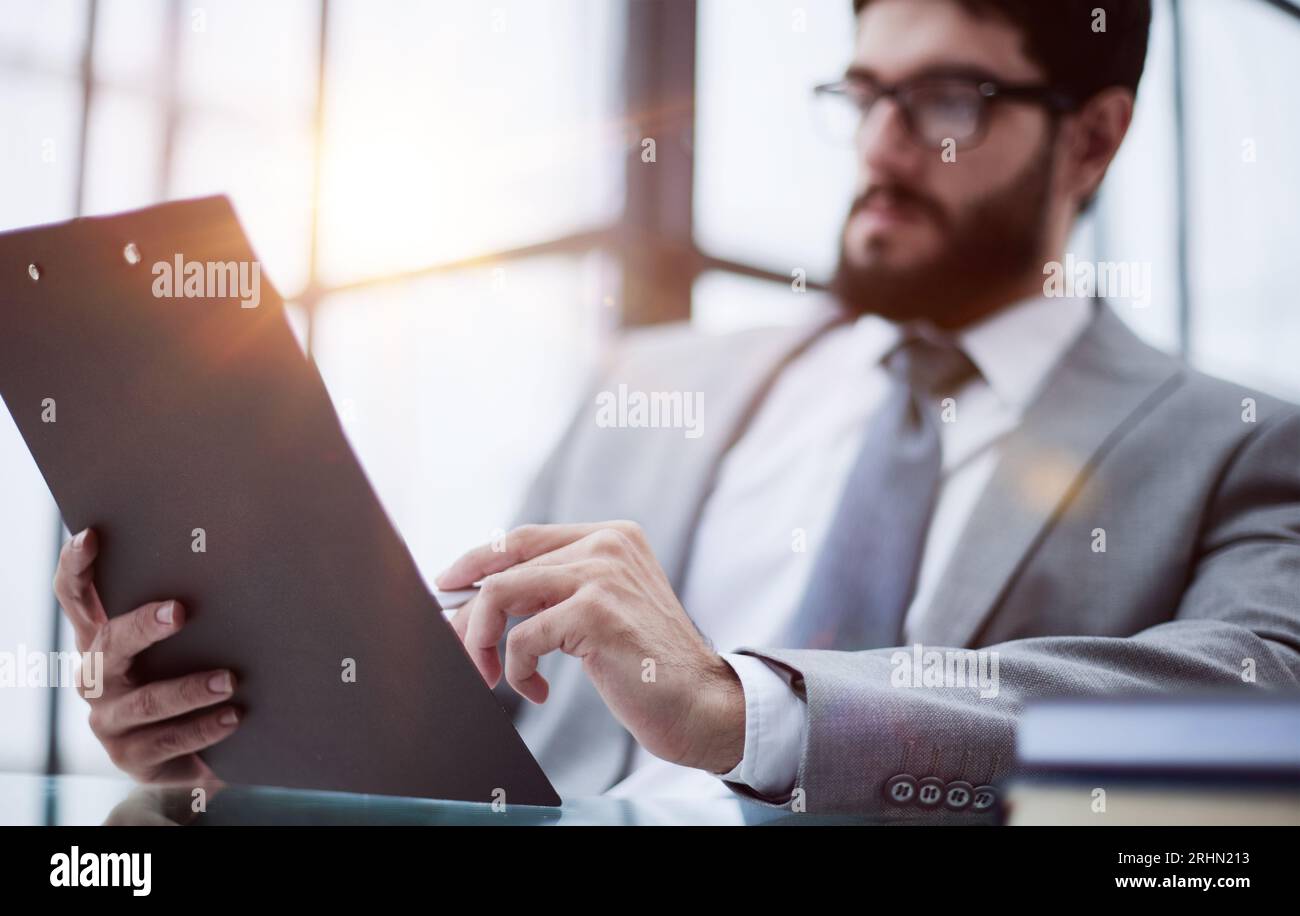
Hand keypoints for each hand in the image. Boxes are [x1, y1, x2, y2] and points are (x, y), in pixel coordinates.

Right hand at [52, 529, 239, 783]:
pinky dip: (203, 728)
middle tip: (181, 611)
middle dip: (143, 626)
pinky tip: (234, 716)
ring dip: (189, 689)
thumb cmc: (191, 675)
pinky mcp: (131, 757)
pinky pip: (167, 741)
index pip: (75, 598)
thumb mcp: (185, 642)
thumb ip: (185, 610)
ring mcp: (109, 720)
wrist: (197, 752)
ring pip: (145, 701)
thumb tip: (231, 560)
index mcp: (102, 640)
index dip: (76, 568)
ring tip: (229, 680)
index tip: (92, 536)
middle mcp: (97, 678)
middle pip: (110, 645)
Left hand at [436, 521, 744, 773]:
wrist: (701, 704)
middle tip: (465, 656)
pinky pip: (521, 638)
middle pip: (504, 566)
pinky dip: (517, 670)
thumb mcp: (603, 610)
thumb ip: (556, 591)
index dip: (475, 560)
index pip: (522, 538)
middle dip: (469, 616)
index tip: (445, 587)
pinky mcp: (595, 612)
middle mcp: (608, 543)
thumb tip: (473, 600)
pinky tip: (538, 691)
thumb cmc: (648, 667)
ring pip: (500, 594)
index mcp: (613, 536)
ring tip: (491, 676)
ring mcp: (603, 574)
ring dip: (482, 642)